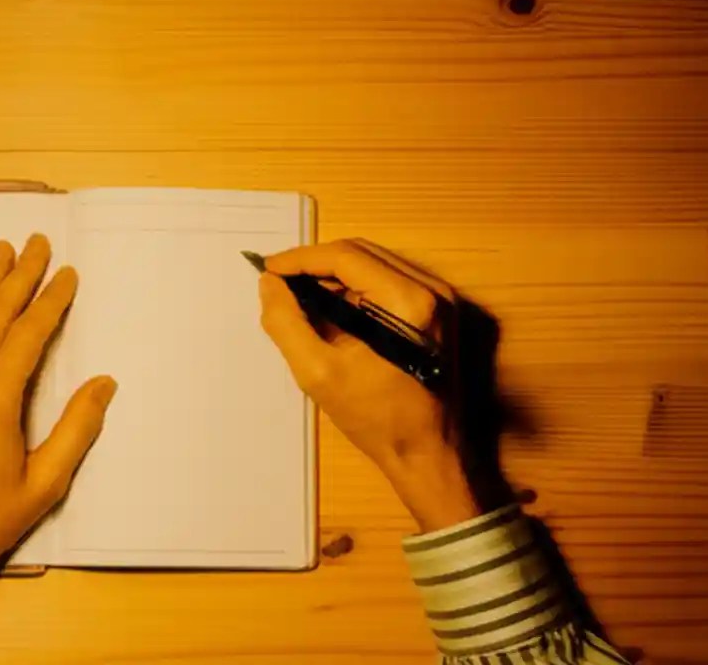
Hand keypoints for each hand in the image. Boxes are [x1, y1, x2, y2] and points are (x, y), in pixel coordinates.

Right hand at [257, 239, 479, 531]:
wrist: (428, 453)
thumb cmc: (375, 418)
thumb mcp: (318, 373)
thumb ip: (286, 323)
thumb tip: (269, 284)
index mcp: (407, 301)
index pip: (345, 257)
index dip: (300, 259)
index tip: (267, 270)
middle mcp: (431, 289)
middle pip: (360, 254)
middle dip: (315, 266)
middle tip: (280, 285)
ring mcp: (440, 299)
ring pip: (373, 265)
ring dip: (334, 276)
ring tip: (300, 299)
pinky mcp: (438, 312)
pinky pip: (388, 282)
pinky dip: (355, 289)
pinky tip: (331, 311)